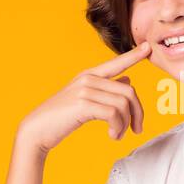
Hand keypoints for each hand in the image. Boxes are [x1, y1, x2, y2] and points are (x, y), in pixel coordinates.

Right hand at [18, 42, 151, 152]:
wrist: (36, 131)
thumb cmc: (60, 117)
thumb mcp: (84, 99)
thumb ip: (105, 88)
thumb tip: (128, 79)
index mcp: (88, 75)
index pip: (116, 63)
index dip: (133, 56)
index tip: (148, 47)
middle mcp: (88, 79)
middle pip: (129, 91)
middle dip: (138, 113)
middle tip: (136, 129)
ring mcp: (85, 90)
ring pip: (123, 104)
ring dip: (125, 124)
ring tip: (117, 135)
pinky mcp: (83, 104)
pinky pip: (114, 114)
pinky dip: (117, 128)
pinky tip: (112, 135)